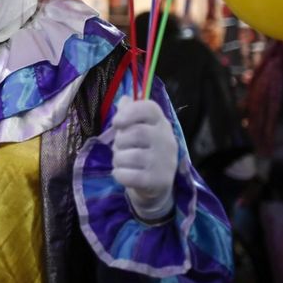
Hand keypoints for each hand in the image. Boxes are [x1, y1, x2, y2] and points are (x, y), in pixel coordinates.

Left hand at [111, 96, 177, 220]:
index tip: (116, 123)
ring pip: (130, 156)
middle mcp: (167, 140)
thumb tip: (124, 99)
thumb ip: (129, 114)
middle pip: (136, 133)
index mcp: (161, 123)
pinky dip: (119, 175)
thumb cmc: (142, 150)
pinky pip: (129, 175)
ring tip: (122, 162)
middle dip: (120, 142)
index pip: (149, 108)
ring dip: (118, 159)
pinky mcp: (159, 180)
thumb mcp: (136, 129)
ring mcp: (165, 162)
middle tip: (120, 148)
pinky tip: (123, 174)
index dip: (130, 112)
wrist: (157, 183)